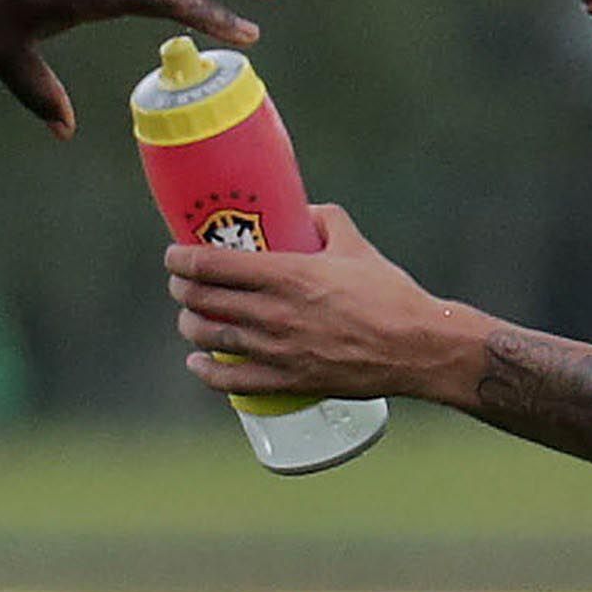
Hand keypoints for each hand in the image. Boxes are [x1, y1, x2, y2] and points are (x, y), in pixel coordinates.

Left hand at [167, 204, 488, 402]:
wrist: (417, 347)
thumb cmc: (391, 294)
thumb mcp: (358, 247)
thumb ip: (328, 222)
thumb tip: (306, 212)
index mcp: (288, 274)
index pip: (212, 264)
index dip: (182, 259)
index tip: (174, 255)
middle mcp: (274, 312)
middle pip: (202, 299)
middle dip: (183, 289)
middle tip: (183, 284)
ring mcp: (277, 349)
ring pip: (210, 336)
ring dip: (190, 324)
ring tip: (191, 317)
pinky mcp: (286, 380)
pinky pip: (229, 379)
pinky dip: (205, 370)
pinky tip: (198, 361)